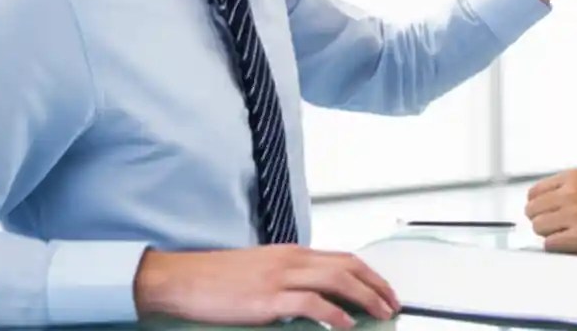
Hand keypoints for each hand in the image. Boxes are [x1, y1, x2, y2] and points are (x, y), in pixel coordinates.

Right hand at [133, 245, 400, 327]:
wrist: (183, 279)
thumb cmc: (216, 278)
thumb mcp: (261, 270)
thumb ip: (290, 278)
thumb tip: (317, 295)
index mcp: (292, 253)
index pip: (343, 258)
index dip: (370, 274)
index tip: (385, 290)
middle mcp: (291, 260)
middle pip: (348, 266)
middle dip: (377, 285)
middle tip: (393, 304)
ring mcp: (280, 277)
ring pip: (337, 280)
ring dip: (365, 298)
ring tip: (380, 314)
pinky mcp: (267, 298)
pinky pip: (311, 303)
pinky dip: (333, 314)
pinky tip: (345, 325)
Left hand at [524, 169, 576, 256]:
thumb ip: (567, 190)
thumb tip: (543, 203)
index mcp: (573, 177)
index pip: (534, 192)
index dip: (537, 205)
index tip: (541, 211)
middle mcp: (571, 193)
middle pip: (532, 210)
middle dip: (541, 219)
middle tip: (553, 226)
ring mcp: (575, 214)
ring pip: (538, 227)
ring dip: (549, 234)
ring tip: (566, 234)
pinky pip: (550, 244)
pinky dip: (557, 246)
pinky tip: (571, 243)